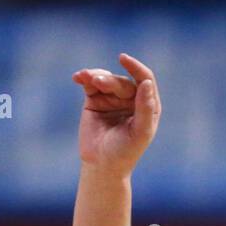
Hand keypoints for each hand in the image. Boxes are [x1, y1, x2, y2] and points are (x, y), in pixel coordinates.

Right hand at [72, 53, 160, 174]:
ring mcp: (113, 99)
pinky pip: (91, 83)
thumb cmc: (125, 152)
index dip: (135, 67)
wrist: (101, 166)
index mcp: (148, 106)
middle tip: (97, 82)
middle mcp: (132, 100)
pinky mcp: (95, 100)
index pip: (144, 79)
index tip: (123, 59)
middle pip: (122, 81)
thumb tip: (146, 82)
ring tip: (85, 78)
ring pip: (106, 79)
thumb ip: (145, 108)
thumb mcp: (140, 132)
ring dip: (96, 76)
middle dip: (109, 79)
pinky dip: (85, 78)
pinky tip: (78, 77)